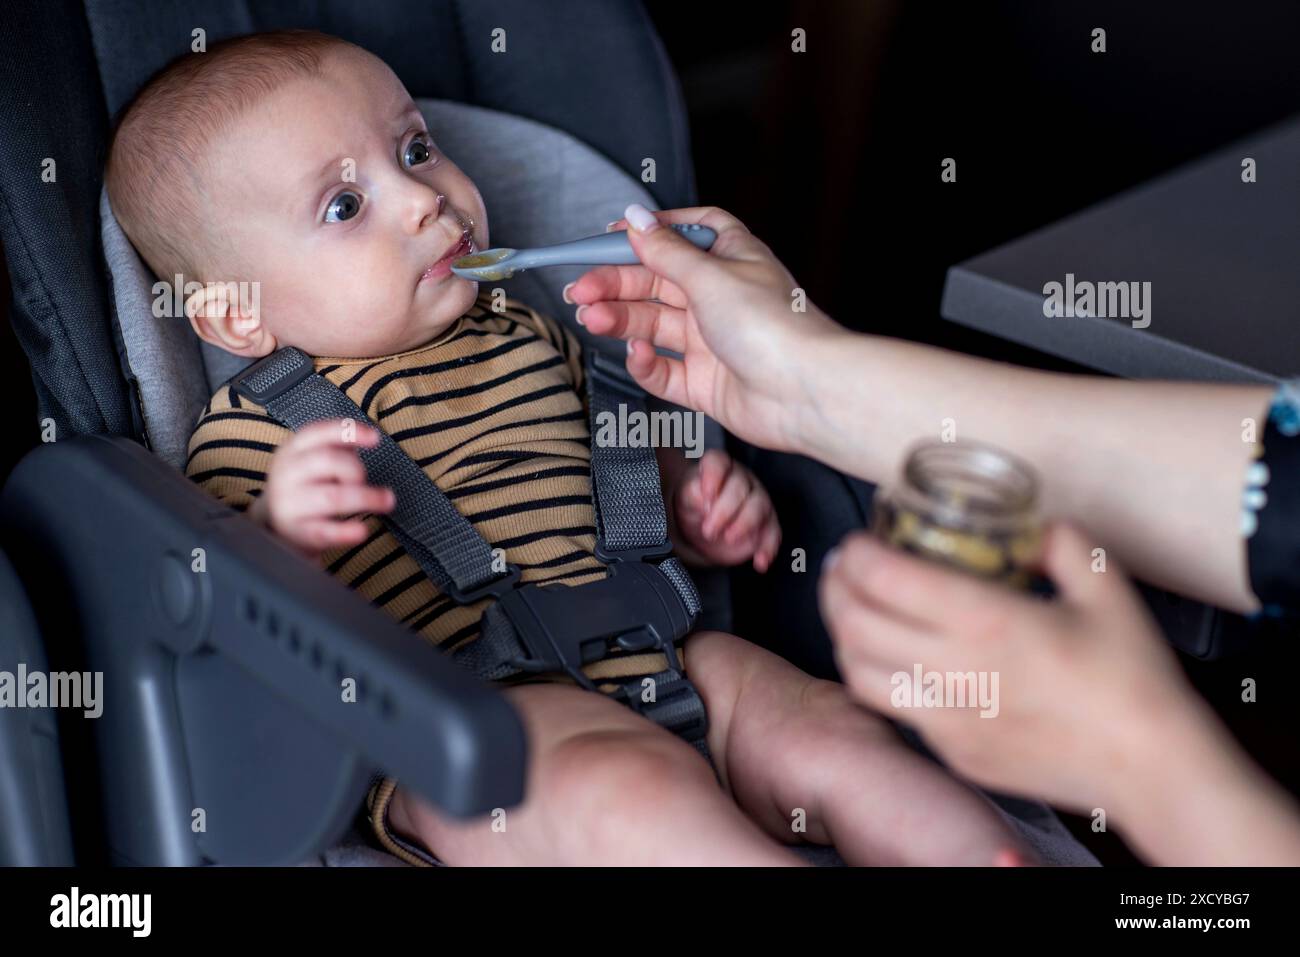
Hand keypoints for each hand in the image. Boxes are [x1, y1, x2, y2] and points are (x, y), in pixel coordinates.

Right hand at [249, 419, 395, 558]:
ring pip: (332, 496)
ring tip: (387, 501)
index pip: (318, 432)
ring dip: (366, 497)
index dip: (348, 432)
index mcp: (291, 450)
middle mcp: (287, 474)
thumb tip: (368, 437)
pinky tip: (362, 531)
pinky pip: (324, 531)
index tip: (375, 438)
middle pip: (327, 460)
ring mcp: (289, 504)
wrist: (274, 525)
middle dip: (355, 468)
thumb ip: (338, 448)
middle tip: (364, 479)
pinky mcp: (297, 532)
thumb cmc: (304, 486)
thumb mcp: (311, 461)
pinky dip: (346, 532)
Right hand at [568, 204, 842, 455]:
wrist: (806, 392)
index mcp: (730, 259)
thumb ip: (666, 251)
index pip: (682, 234)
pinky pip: (663, 370)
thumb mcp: (710, 275)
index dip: (647, 233)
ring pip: (653, 324)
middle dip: (615, 283)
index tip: (610, 236)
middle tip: (580, 289)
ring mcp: (711, 341)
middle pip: (656, 281)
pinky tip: (637, 353)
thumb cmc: (774, 327)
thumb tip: (638, 219)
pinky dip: (645, 362)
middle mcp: (720, 297)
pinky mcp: (705, 382)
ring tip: (592, 317)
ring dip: (620, 319)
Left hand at [671, 449, 780, 570]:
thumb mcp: (685, 499)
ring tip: (729, 539)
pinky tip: (760, 561)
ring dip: (745, 524)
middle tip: (709, 529)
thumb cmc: (694, 506)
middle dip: (724, 510)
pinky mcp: (767, 523)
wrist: (703, 528)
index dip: (713, 476)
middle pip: (740, 487)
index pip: (718, 461)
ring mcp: (757, 499)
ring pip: (759, 506)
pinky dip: (768, 547)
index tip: (706, 495)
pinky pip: (774, 532)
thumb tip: (705, 500)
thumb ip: (693, 494)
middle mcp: (741, 479)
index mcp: (718, 467)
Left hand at [817, 522, 1202, 813]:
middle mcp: (956, 670)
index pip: (885, 580)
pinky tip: (891, 659)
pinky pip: (893, 708)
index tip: (858, 542)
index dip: (857, 555)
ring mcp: (948, 718)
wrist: (1151, 766)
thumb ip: (1058, 541)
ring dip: (843, 636)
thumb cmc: (1132, 675)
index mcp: (988, 621)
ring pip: (857, 673)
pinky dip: (875, 677)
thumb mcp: (1103, 584)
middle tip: (841, 571)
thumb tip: (1029, 527)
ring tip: (852, 612)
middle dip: (835, 589)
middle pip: (853, 624)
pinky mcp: (953, 751)